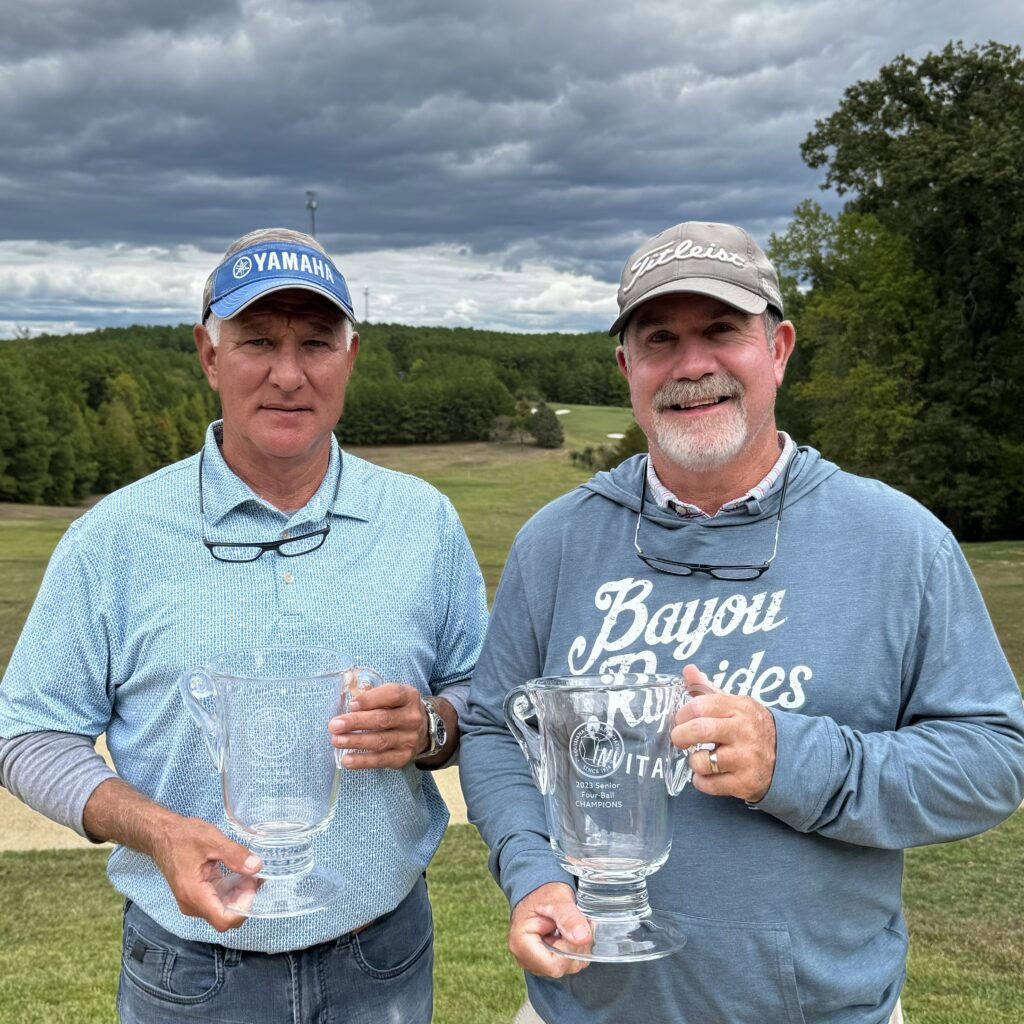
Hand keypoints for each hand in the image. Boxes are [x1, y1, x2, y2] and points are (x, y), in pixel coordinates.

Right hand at [149, 816, 261, 931]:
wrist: (161, 836)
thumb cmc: (182, 836)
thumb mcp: (212, 840)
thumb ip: (234, 854)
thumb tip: (257, 867)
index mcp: (194, 894)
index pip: (223, 920)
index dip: (243, 909)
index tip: (252, 887)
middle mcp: (193, 904)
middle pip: (225, 915)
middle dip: (244, 899)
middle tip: (255, 876)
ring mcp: (194, 901)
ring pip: (223, 908)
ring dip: (240, 894)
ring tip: (250, 872)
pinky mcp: (197, 895)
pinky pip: (218, 900)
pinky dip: (232, 890)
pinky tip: (241, 874)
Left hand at [329, 683, 428, 768]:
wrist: (421, 730)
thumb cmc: (396, 709)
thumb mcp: (390, 696)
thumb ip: (372, 695)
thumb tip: (350, 699)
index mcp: (409, 696)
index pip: (392, 695)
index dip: (370, 700)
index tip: (351, 705)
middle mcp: (412, 718)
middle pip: (382, 719)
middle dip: (356, 722)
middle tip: (335, 725)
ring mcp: (409, 739)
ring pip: (380, 741)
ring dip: (356, 741)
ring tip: (336, 740)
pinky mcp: (403, 757)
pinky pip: (380, 760)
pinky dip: (362, 761)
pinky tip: (346, 760)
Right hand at [509, 882, 591, 976]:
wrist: (538, 891)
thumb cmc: (544, 893)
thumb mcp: (558, 899)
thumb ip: (569, 918)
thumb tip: (583, 937)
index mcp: (521, 944)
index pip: (554, 965)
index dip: (570, 950)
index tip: (574, 928)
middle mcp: (524, 958)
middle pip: (561, 968)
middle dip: (575, 947)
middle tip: (576, 924)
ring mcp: (533, 962)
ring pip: (566, 967)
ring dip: (576, 948)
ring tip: (572, 927)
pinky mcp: (542, 962)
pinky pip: (566, 964)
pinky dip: (573, 949)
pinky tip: (569, 934)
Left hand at [671, 664, 776, 802]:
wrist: (788, 757)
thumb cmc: (751, 727)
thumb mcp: (735, 704)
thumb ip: (708, 689)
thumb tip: (688, 669)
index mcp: (740, 708)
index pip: (701, 705)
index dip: (682, 714)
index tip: (680, 720)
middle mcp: (744, 732)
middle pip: (699, 730)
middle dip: (680, 735)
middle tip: (679, 739)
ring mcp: (746, 759)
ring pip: (702, 761)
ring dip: (694, 762)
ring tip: (701, 759)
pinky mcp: (745, 783)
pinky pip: (710, 785)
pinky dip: (702, 782)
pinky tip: (709, 775)